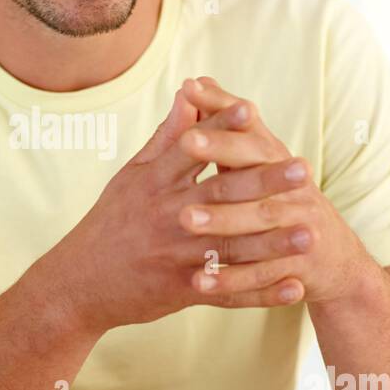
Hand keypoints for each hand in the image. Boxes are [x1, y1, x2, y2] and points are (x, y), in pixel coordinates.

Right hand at [46, 83, 311, 338]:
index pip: (191, 149)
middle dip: (264, 183)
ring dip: (273, 243)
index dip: (220, 128)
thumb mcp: (131, 176)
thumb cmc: (110, 222)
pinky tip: (294, 287)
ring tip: (311, 233)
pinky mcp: (180, 291)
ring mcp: (174, 256)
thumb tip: (189, 95)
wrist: (78, 284)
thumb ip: (166, 138)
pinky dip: (262, 293)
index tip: (252, 110)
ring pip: (231, 248)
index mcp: (154, 183)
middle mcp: (166, 216)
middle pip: (220, 196)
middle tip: (303, 170)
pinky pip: (228, 294)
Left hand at [175, 76, 371, 306]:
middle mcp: (292, 188)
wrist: (334, 260)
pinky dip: (232, 279)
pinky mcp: (299, 267)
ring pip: (260, 220)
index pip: (249, 128)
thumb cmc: (283, 199)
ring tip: (185, 218)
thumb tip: (195, 83)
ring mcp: (300, 227)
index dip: (222, 110)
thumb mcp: (258, 160)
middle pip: (255, 168)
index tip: (189, 90)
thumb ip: (225, 124)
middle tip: (185, 144)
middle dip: (221, 154)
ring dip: (223, 219)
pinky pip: (261, 274)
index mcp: (277, 160)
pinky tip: (198, 281)